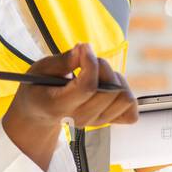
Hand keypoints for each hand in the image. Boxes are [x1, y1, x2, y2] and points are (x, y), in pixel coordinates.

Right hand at [2, 43, 137, 170]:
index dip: (91, 63)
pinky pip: (131, 112)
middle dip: (103, 67)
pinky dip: (124, 95)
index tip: (84, 48)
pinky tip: (108, 87)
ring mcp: (95, 122)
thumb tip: (83, 50)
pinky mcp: (108, 121)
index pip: (88, 87)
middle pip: (110, 91)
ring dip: (115, 80)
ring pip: (124, 98)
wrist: (40, 112)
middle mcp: (79, 118)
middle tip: (88, 61)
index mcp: (59, 106)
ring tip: (98, 75)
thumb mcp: (42, 68)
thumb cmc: (41, 88)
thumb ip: (63, 60)